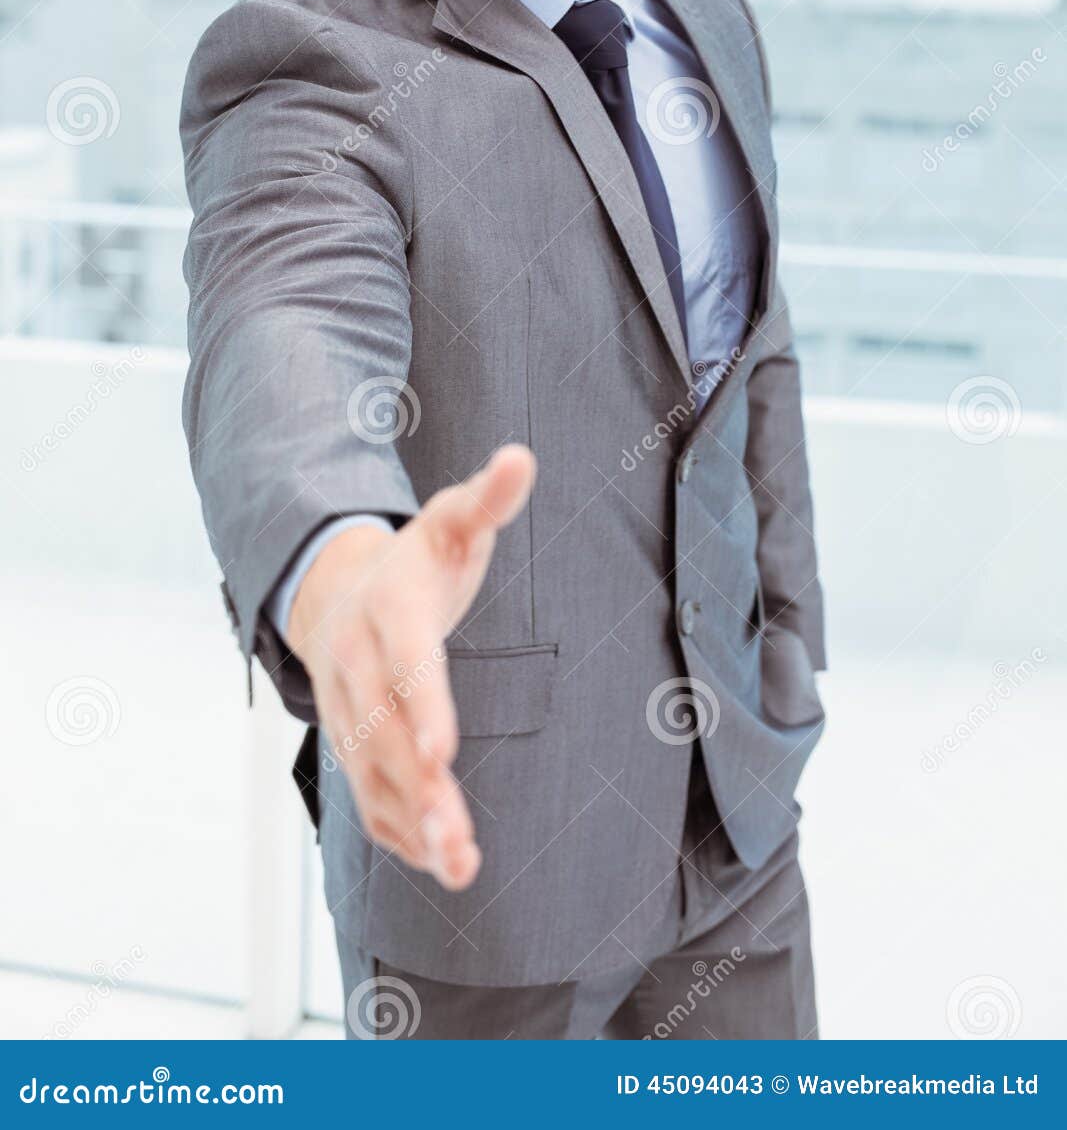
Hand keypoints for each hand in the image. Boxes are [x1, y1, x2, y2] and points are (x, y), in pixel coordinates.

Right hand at [287, 443, 536, 889]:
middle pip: (386, 734)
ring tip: (459, 867)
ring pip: (373, 776)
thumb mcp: (452, 520)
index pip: (407, 663)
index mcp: (388, 609)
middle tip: (458, 838)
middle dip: (420, 789)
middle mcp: (357, 665)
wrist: (338, 592)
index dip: (423, 708)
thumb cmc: (416, 559)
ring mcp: (348, 710)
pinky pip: (367, 797)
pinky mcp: (352, 745)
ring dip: (414, 825)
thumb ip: (489, 498)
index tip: (443, 754)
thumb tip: (522, 456)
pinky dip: (400, 834)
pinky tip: (442, 864)